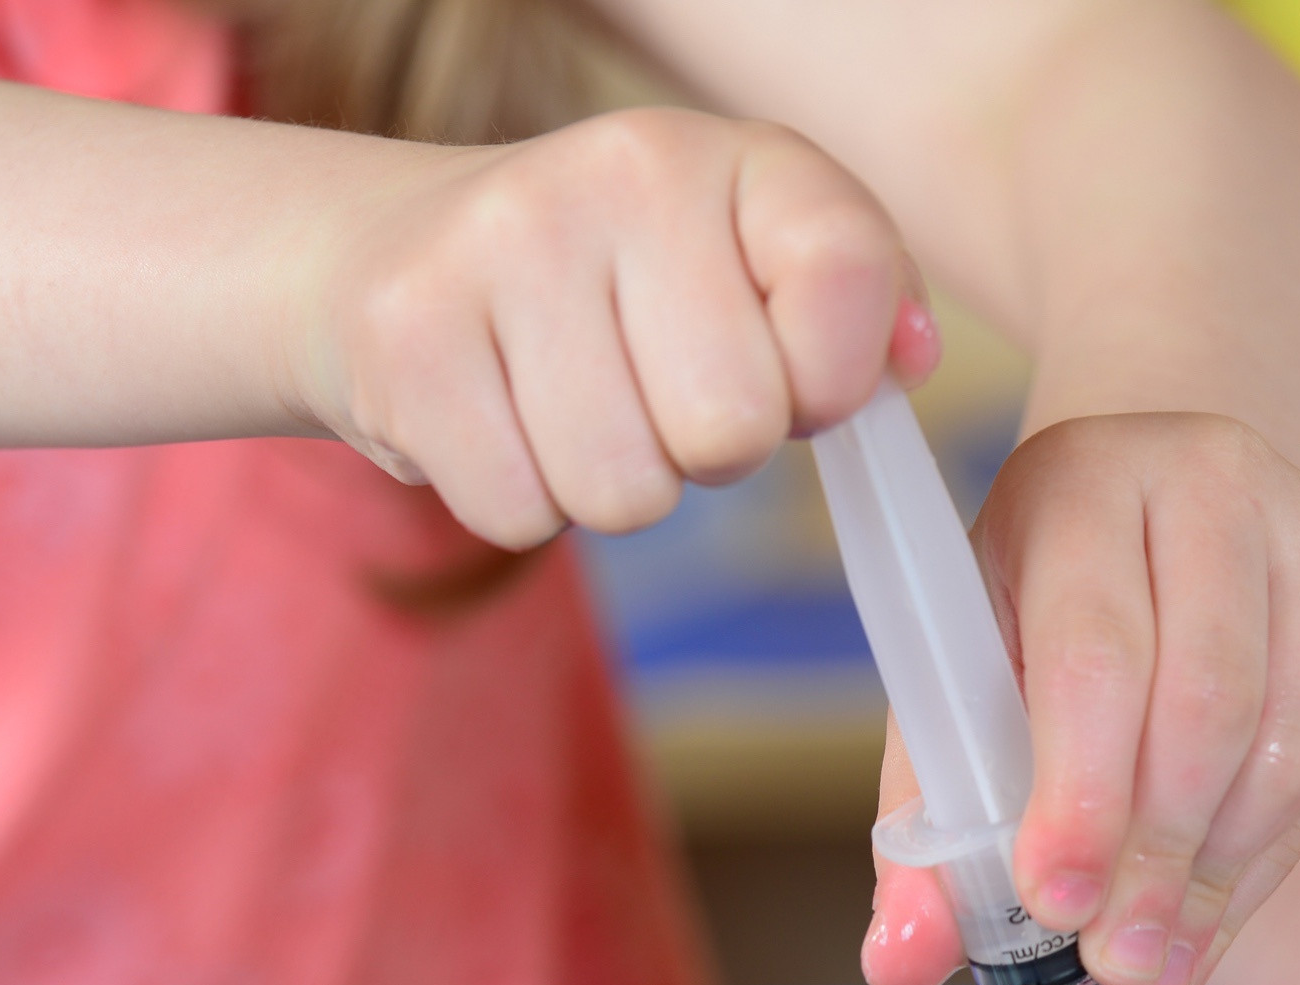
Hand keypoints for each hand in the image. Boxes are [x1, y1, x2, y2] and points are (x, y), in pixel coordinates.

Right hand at [298, 108, 939, 548]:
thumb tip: (906, 364)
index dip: (822, 387)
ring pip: (622, 492)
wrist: (393, 256)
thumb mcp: (745, 264)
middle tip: (645, 401)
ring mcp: (501, 248)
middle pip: (729, 433)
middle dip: (697, 456)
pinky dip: (517, 503)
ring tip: (563, 411)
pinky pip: (519, 514)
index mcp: (732, 155)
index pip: (846, 291)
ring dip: (603, 487)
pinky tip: (497, 425)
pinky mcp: (409, 342)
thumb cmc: (608, 290)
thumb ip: (851, 309)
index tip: (776, 376)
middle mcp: (619, 172)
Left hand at [862, 414, 1299, 984]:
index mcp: (1078, 491)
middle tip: (1111, 964)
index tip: (1053, 906)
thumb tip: (899, 967)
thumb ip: (921, 837)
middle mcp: (1210, 490)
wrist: (1143, 529)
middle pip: (1206, 700)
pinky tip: (1200, 926)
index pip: (1093, 653)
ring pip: (1287, 741)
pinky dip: (1264, 864)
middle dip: (1153, 857)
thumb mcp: (948, 701)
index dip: (1080, 793)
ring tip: (1150, 967)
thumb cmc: (1021, 625)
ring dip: (1214, 878)